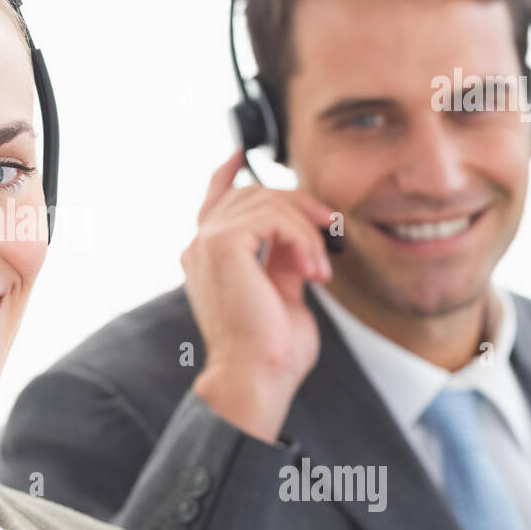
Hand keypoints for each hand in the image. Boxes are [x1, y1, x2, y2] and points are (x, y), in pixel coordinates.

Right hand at [181, 150, 334, 442]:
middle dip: (297, 202)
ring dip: (305, 229)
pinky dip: (302, 238)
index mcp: (208, 257)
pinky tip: (312, 268)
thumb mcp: (282, 290)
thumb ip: (283, 257)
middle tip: (330, 228)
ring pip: (267, 201)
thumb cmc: (269, 349)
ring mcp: (207, 242)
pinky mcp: (223, 244)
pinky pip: (273, 217)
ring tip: (321, 267)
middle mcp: (200, 246)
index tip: (239, 154)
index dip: (224, 174)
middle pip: (252, 193)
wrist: (256, 375)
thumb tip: (299, 233)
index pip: (213, 202)